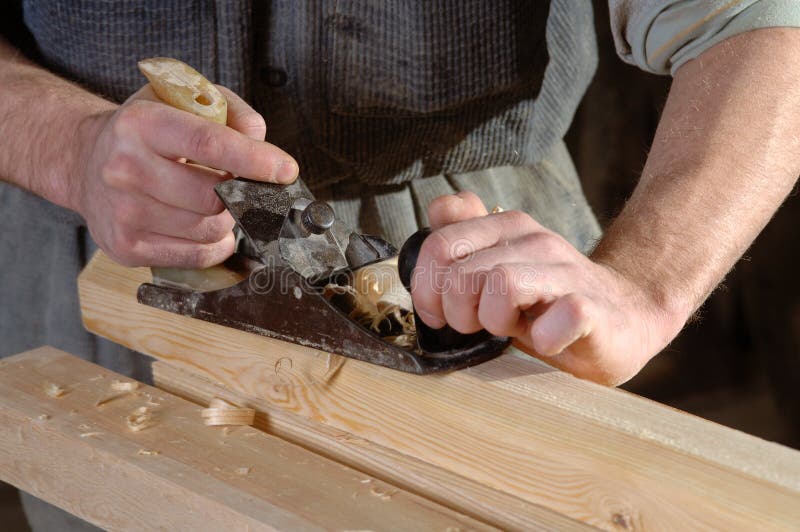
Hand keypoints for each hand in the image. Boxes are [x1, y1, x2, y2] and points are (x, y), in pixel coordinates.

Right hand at [68, 85, 297, 267]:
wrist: (84, 162)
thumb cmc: (145, 133)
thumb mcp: (181, 102)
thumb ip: (229, 112)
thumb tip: (261, 141)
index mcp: (142, 124)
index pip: (210, 144)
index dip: (255, 160)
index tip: (286, 169)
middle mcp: (125, 169)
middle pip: (213, 198)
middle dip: (240, 194)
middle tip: (239, 186)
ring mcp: (123, 213)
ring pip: (209, 230)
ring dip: (228, 220)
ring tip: (216, 202)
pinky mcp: (126, 248)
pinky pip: (196, 256)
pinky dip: (216, 245)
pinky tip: (208, 227)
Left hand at [410, 192, 683, 384]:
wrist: (623, 319)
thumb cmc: (548, 303)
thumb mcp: (497, 268)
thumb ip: (464, 237)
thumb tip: (437, 211)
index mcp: (506, 228)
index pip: (440, 243)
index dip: (427, 287)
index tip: (439, 314)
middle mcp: (535, 240)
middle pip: (461, 272)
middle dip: (455, 312)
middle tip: (476, 327)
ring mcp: (565, 271)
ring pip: (500, 285)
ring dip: (493, 322)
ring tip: (510, 331)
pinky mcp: (591, 307)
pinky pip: (557, 319)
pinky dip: (544, 340)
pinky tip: (549, 343)